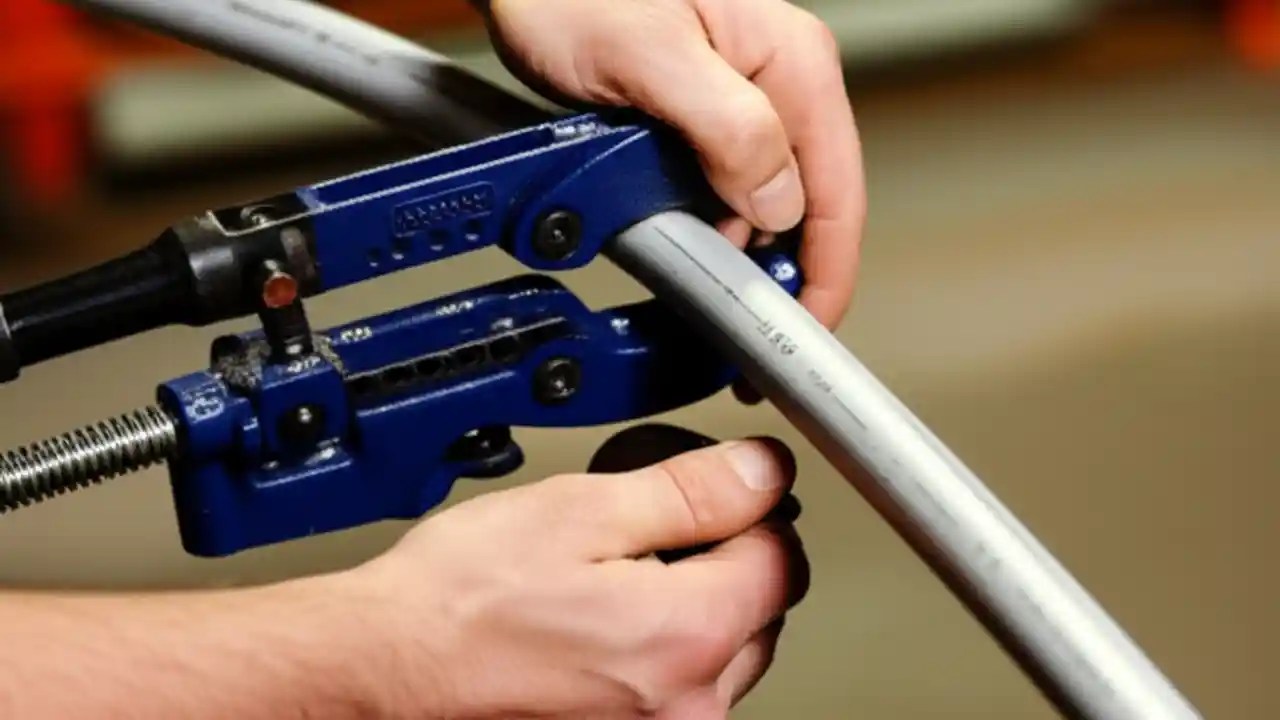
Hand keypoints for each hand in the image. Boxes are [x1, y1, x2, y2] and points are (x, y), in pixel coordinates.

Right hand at [351, 426, 807, 717]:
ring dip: (694, 616)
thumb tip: (760, 471)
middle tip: (652, 535)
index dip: (754, 512)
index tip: (721, 492)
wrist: (384, 668)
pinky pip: (675, 697)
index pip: (781, 561)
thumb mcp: (582, 511)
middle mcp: (687, 710)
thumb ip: (690, 491)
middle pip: (758, 617)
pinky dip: (657, 659)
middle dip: (725, 566)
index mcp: (688, 639)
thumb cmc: (459, 600)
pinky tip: (600, 632)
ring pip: (721, 660)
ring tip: (614, 584)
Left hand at [478, 0, 865, 329]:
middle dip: (780, 270)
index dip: (827, 273)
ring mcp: (743, 98)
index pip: (838, 190)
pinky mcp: (703, 114)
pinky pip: (723, 185)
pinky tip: (680, 238)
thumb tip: (777, 205)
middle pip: (808, 204)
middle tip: (743, 324)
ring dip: (737, 248)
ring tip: (703, 284)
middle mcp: (778, 80)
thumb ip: (729, 128)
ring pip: (763, 200)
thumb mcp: (651, 57)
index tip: (806, 330)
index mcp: (790, 62)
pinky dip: (707, 222)